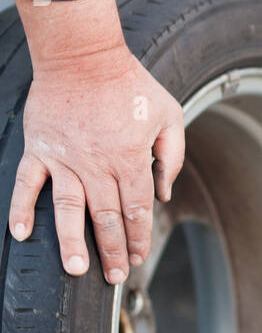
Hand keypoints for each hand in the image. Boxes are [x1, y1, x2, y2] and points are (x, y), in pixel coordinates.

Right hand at [9, 0, 184, 281]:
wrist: (84, 55)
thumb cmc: (129, 83)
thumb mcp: (168, 114)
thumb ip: (171, 155)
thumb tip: (164, 192)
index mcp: (132, 159)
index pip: (137, 210)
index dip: (138, 238)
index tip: (137, 257)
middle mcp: (99, 164)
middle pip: (107, 218)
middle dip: (112, 251)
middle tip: (113, 276)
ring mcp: (66, 159)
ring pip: (69, 209)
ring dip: (72, 242)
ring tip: (76, 269)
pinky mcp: (40, 149)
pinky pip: (28, 184)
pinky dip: (21, 209)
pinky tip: (20, 233)